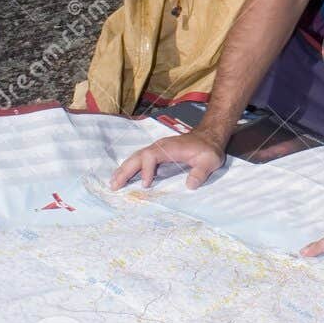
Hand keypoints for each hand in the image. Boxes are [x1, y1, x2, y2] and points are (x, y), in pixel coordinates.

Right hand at [109, 132, 225, 191]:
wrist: (209, 137)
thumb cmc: (208, 149)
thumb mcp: (210, 160)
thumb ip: (201, 172)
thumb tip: (190, 185)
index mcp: (170, 148)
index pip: (151, 156)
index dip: (146, 170)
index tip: (146, 184)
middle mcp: (160, 147)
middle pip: (138, 156)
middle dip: (125, 170)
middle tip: (114, 186)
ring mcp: (157, 149)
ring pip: (136, 158)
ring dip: (124, 169)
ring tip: (113, 183)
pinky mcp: (157, 154)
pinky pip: (140, 160)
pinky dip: (130, 168)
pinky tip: (123, 177)